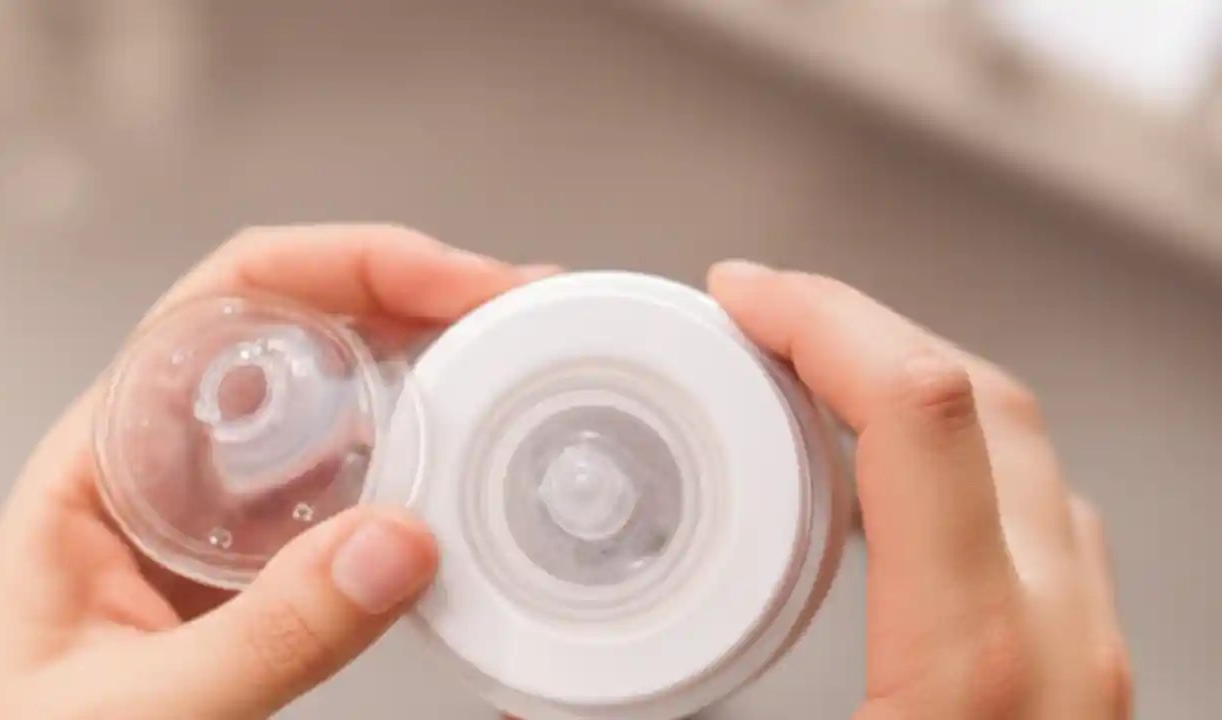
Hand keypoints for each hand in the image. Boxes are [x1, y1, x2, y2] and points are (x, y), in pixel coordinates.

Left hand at [0, 225, 554, 718]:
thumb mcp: (137, 705)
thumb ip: (268, 636)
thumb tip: (398, 545)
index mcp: (106, 459)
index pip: (228, 301)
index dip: (349, 265)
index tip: (447, 283)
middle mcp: (169, 465)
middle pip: (298, 332)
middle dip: (414, 300)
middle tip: (509, 309)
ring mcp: (221, 515)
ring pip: (333, 405)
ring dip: (426, 373)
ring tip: (506, 367)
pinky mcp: (261, 568)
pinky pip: (352, 488)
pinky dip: (420, 463)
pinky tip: (464, 469)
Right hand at [709, 261, 1131, 718]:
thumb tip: (518, 709)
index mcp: (967, 662)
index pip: (914, 414)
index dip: (820, 320)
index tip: (746, 297)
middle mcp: (1055, 643)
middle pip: (980, 402)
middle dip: (859, 327)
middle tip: (766, 319)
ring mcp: (1082, 653)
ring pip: (1023, 450)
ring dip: (913, 382)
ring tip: (814, 380)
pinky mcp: (1079, 674)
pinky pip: (1039, 515)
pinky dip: (956, 456)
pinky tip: (888, 484)